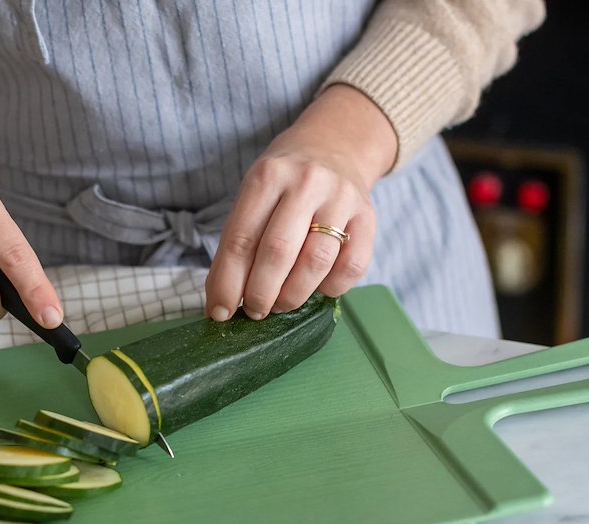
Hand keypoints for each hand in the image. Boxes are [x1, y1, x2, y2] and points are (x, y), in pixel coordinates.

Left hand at [205, 85, 397, 320]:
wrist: (336, 146)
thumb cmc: (285, 182)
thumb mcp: (255, 195)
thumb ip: (240, 242)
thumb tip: (222, 301)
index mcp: (268, 176)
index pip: (241, 238)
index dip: (227, 282)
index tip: (220, 312)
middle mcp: (306, 182)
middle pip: (278, 251)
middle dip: (260, 293)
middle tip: (254, 311)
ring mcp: (341, 199)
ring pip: (316, 262)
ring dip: (292, 296)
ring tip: (280, 304)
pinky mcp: (368, 218)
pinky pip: (351, 267)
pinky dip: (331, 288)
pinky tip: (317, 287)